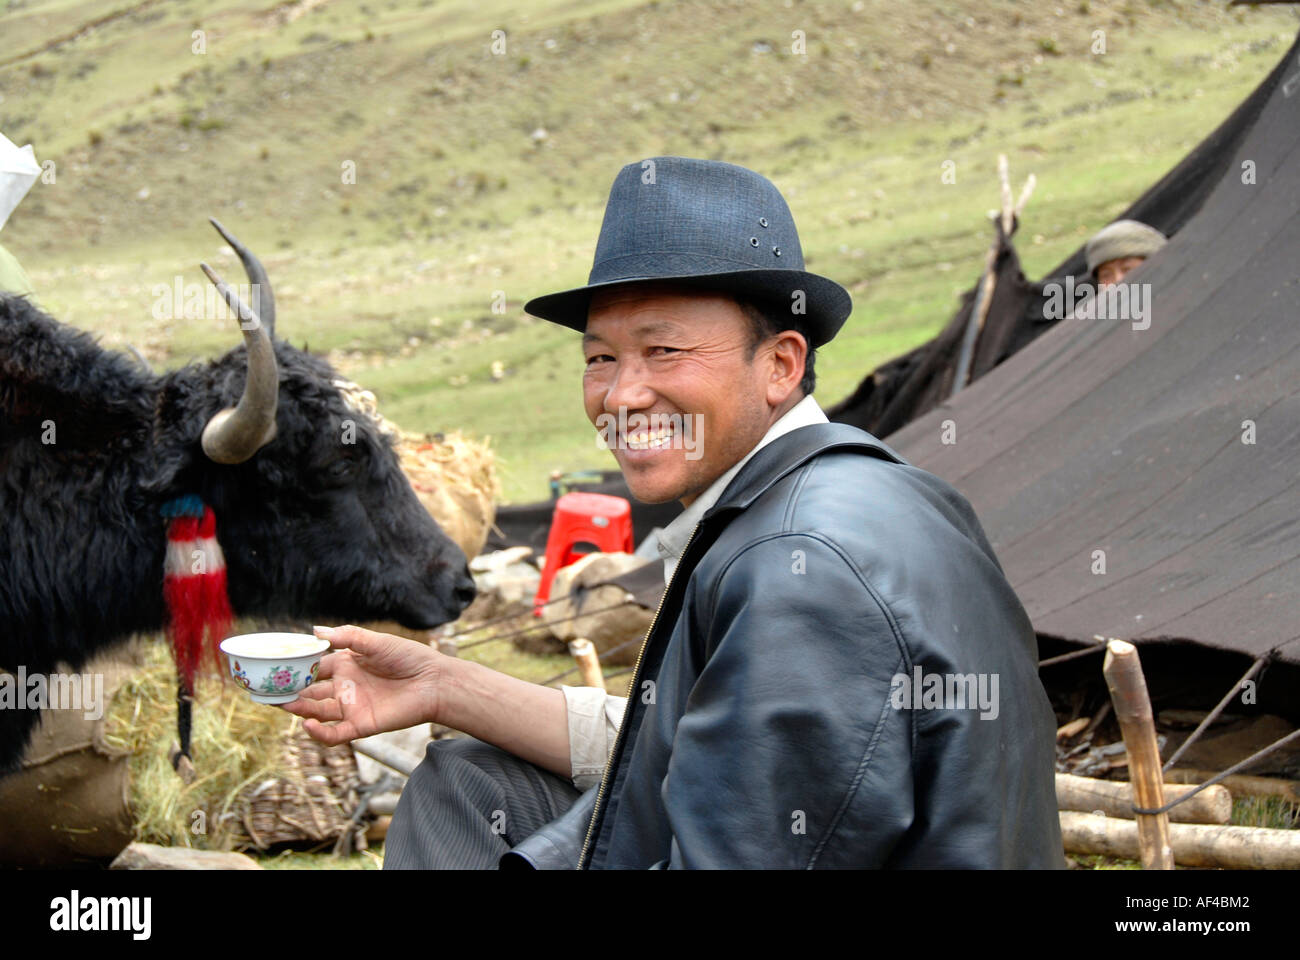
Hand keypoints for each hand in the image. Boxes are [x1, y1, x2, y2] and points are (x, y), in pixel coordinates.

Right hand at [280, 624, 442, 745]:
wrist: (435, 682)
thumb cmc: (409, 658)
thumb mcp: (377, 642)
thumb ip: (348, 637)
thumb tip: (315, 630)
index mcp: (345, 664)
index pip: (312, 666)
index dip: (293, 666)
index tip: (272, 664)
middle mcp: (344, 686)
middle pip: (308, 690)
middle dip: (287, 690)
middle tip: (265, 688)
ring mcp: (351, 706)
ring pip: (316, 711)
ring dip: (296, 709)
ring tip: (279, 703)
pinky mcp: (361, 725)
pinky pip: (334, 734)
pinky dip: (318, 733)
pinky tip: (307, 723)